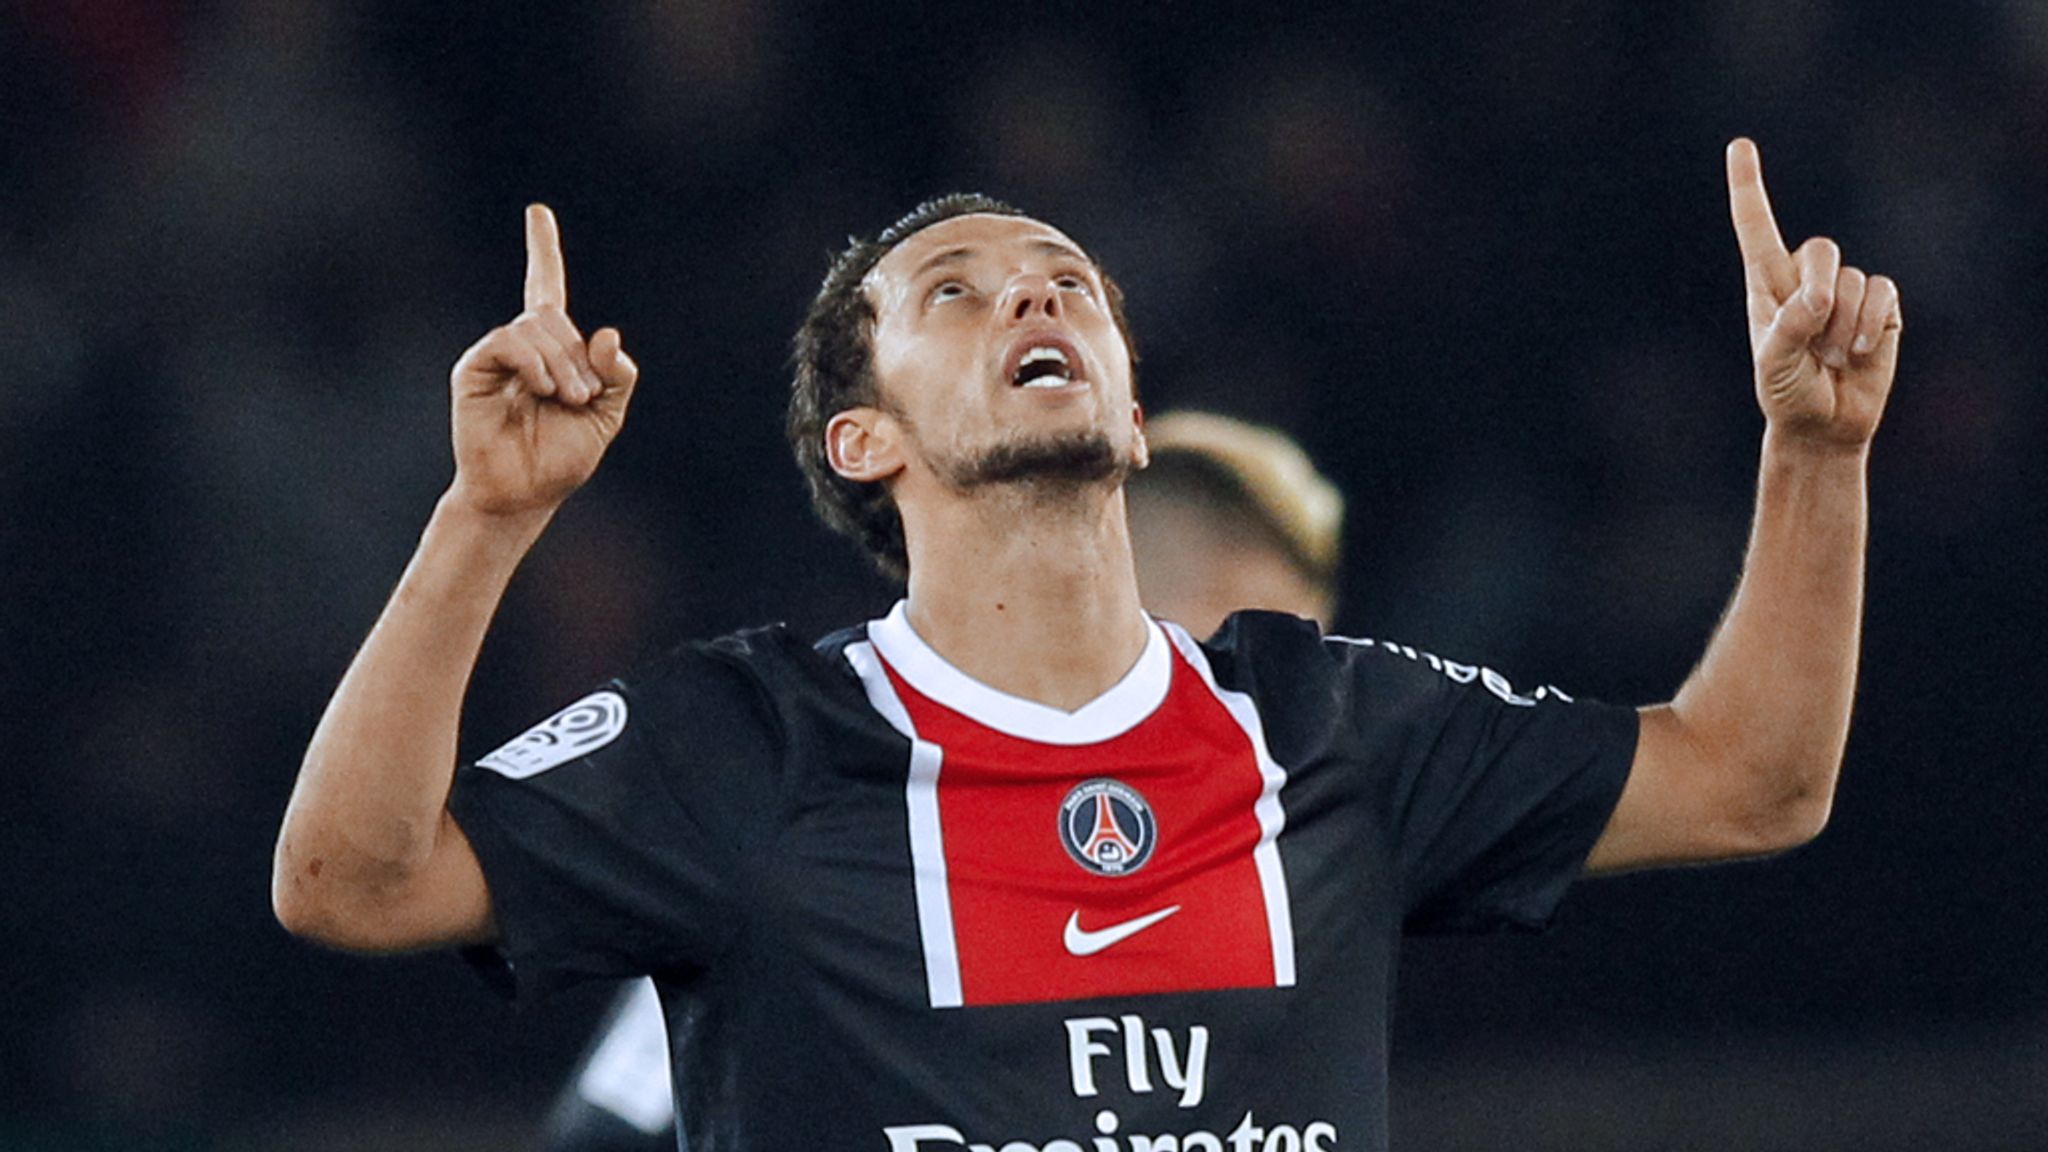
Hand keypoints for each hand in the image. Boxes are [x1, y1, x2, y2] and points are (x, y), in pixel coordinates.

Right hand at [446, 205, 640, 516]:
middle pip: (554, 315)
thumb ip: (616, 377)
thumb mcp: (606, 416)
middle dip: (579, 354)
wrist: (523, 494)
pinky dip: (534, 363)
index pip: (545, 287)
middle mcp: (521, 346)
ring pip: (535, 327)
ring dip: (562, 363)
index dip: (542, 250)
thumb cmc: (561, 458)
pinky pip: (507, 342)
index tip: (537, 212)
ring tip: (567, 400)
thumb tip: (607, 334)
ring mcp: (496, 356)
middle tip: (583, 397)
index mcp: (553, 351)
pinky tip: (542, 389)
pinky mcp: (473, 370)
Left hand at [1727, 138, 1901, 450]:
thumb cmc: (1787, 392)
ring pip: (1851, 279)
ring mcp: (1845, 290)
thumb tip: (1819, 298)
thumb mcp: (1774, 364)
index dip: (1748, 186)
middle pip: (1820, 249)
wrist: (1824, 424)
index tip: (1738, 145)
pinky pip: (1882, 293)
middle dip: (1819, 290)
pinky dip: (1869, 325)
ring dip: (1841, 325)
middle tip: (1813, 334)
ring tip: (1830, 357)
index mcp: (1767, 284)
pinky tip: (1858, 352)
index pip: (1756, 227)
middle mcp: (1806, 279)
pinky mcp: (1881, 305)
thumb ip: (1790, 329)